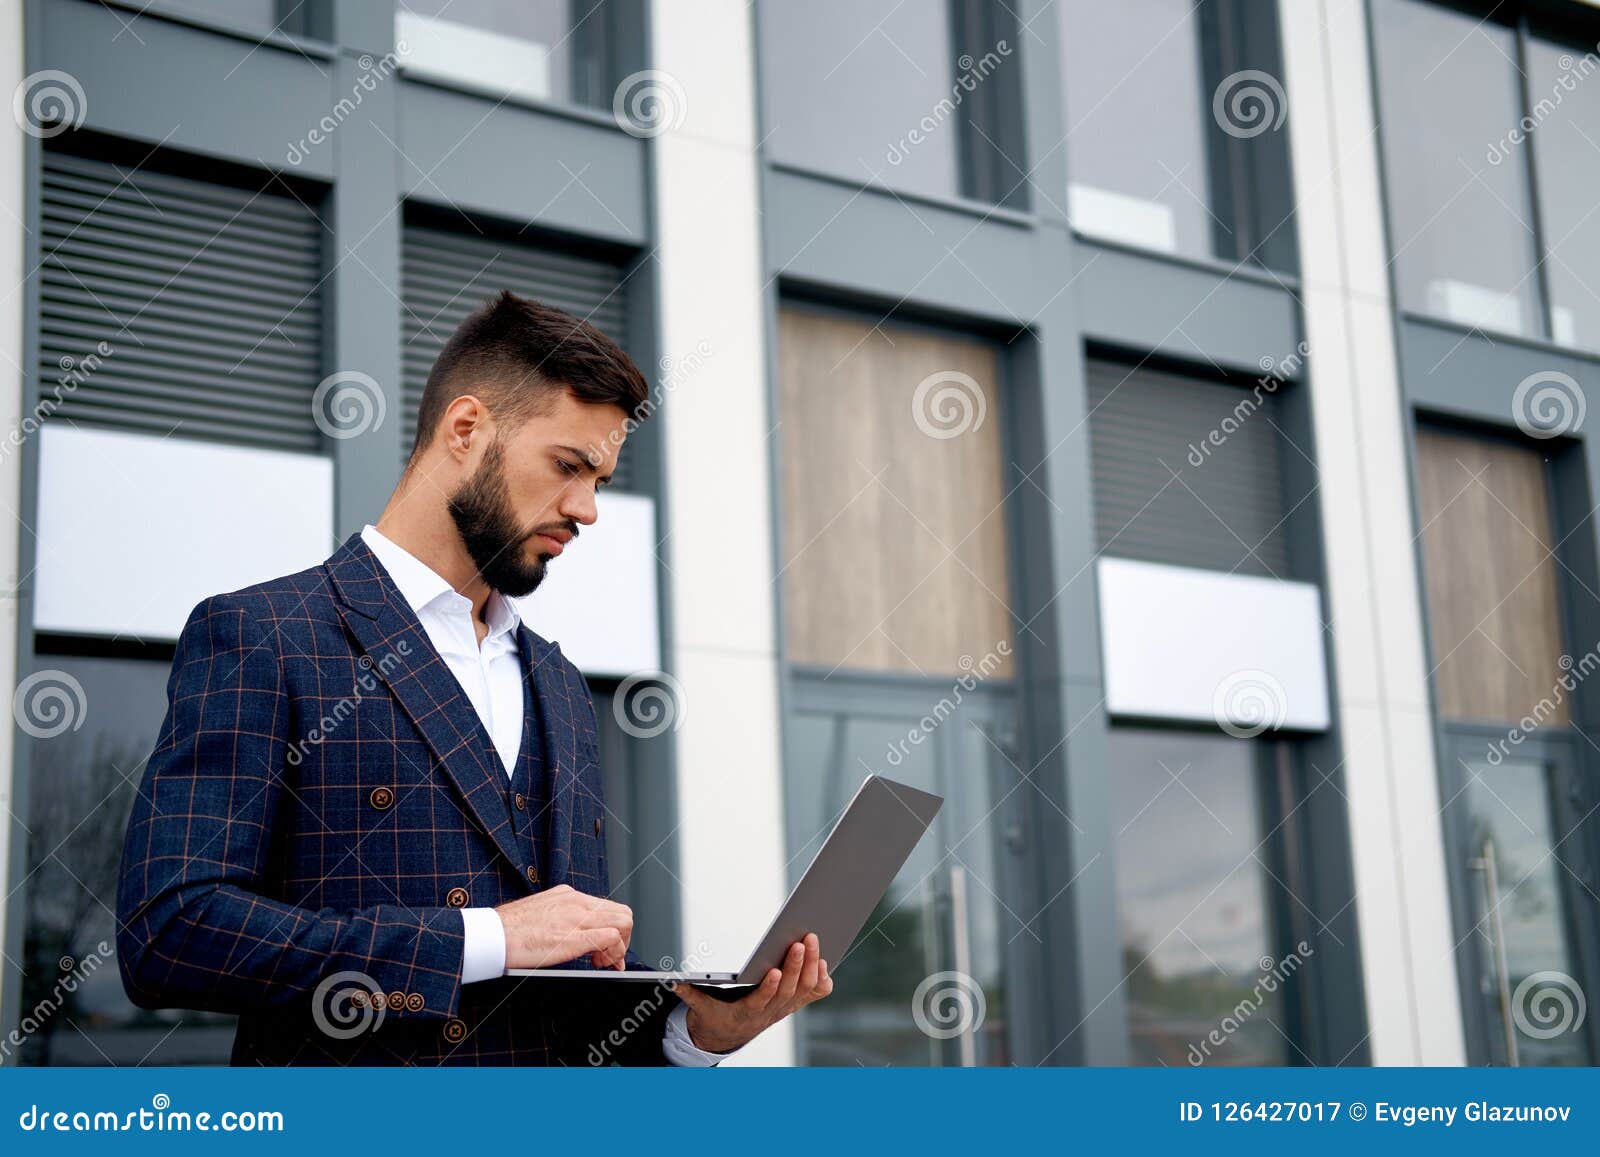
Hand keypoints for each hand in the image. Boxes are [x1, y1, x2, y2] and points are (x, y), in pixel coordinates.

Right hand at [496, 884, 632, 969]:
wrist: (490, 934)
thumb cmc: (509, 929)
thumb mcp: (541, 912)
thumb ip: (561, 916)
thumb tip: (571, 931)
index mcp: (568, 895)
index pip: (607, 907)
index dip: (612, 929)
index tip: (603, 948)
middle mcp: (576, 901)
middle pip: (621, 912)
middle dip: (622, 938)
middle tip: (605, 956)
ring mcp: (576, 917)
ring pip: (623, 922)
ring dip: (620, 945)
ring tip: (603, 961)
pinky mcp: (572, 937)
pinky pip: (609, 937)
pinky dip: (614, 952)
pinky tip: (601, 964)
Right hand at [671, 933, 832, 1053]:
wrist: (728, 1035)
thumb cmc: (717, 1016)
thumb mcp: (701, 1008)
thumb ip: (690, 994)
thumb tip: (673, 982)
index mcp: (746, 1014)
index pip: (761, 1002)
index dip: (769, 988)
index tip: (773, 971)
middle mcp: (770, 1013)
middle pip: (788, 991)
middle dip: (796, 965)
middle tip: (802, 941)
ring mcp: (784, 1009)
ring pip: (804, 990)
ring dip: (811, 967)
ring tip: (813, 941)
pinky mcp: (793, 1003)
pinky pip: (813, 994)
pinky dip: (821, 981)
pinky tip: (825, 962)